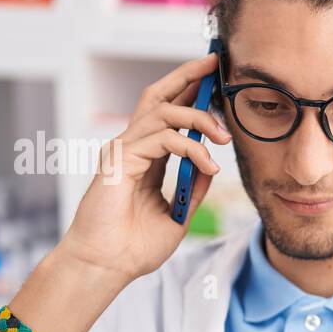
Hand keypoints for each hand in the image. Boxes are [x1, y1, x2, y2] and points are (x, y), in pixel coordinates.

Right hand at [56, 53, 231, 285]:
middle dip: (187, 76)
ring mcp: (122, 150)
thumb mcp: (178, 213)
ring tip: (225, 137)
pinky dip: (190, 147)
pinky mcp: (119, 160)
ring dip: (199, 118)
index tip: (216, 79)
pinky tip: (208, 165)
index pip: (168, 113)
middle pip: (158, 96)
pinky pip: (162, 139)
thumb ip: (193, 186)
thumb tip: (214, 163)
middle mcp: (131, 147)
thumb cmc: (134, 247)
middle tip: (215, 64)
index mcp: (144, 157)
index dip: (189, 92)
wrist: (107, 266)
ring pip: (163, 113)